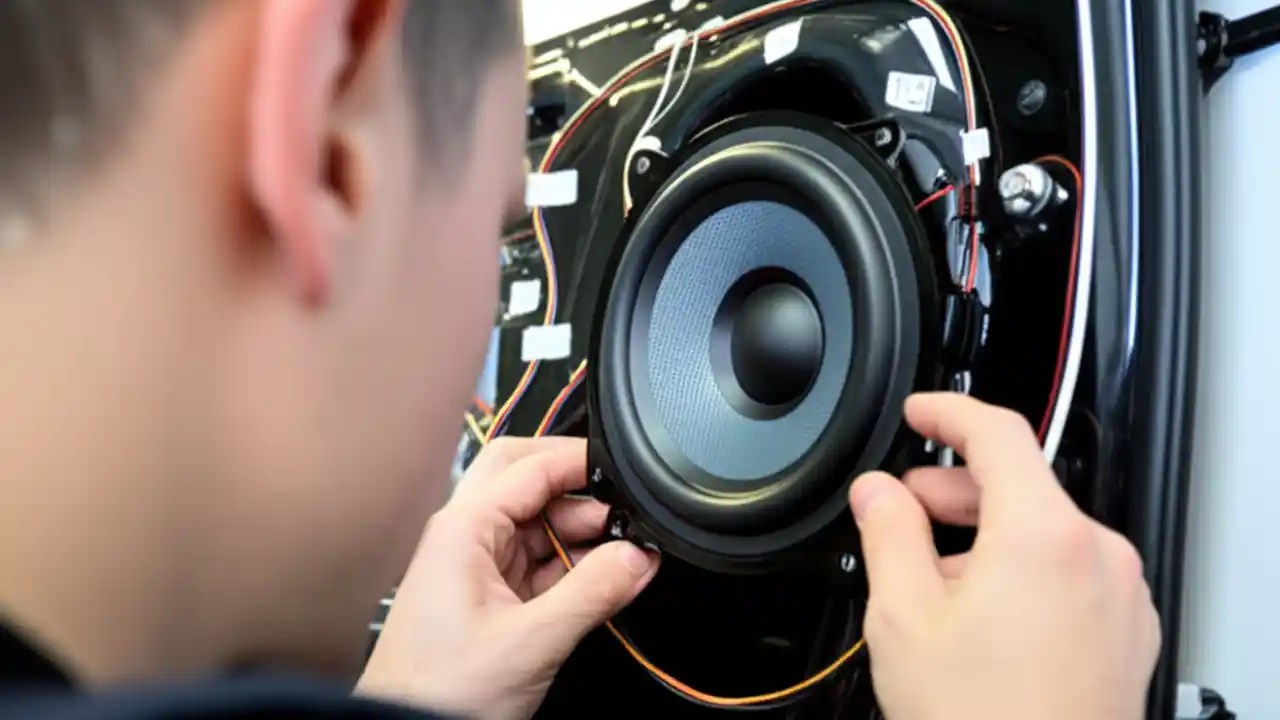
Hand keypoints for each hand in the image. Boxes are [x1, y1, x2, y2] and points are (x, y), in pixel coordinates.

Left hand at [358, 437, 659, 719]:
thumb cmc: (439, 692)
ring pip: (536, 520)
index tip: (627, 469)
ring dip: (579, 531)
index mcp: (463, 528)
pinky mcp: (489, 594)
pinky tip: (603, 578)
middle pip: (526, 478)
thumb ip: (592, 593)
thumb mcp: (531, 642)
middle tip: (623, 505)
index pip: (529, 466)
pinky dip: (571, 564)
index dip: (580, 461)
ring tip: (625, 551)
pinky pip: (537, 559)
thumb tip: (638, 555)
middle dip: (577, 486)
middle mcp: (466, 534)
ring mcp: (476, 563)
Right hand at [850, 394, 1159, 719]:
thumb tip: (877, 493)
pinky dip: (1023, 570)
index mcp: (1043, 535)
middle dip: (955, 487)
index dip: (948, 411)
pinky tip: (980, 614)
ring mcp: (1119, 594)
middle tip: (904, 508)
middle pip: (1021, 483)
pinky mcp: (1125, 628)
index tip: (920, 412)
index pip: (997, 432)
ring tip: (934, 580)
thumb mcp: (903, 617)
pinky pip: (1070, 571)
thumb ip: (887, 533)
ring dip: (987, 534)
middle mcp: (1096, 554)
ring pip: (1044, 530)